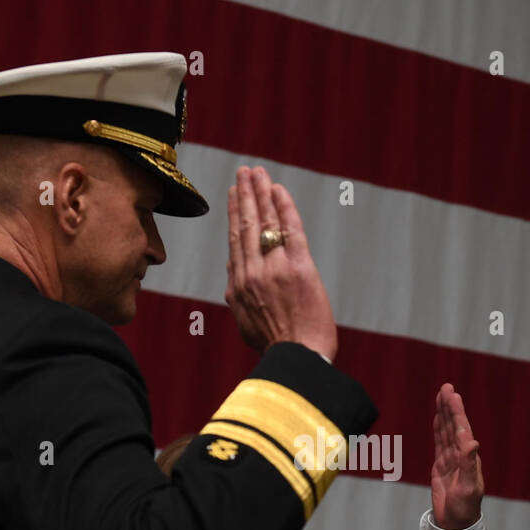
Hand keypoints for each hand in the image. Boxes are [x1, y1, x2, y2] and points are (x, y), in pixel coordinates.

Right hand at [225, 166, 337, 360]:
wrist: (297, 358)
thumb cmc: (275, 346)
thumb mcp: (245, 321)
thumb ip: (235, 293)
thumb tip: (231, 265)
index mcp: (237, 286)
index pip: (235, 240)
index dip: (234, 214)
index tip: (233, 194)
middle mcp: (252, 273)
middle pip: (246, 225)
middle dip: (244, 194)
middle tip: (243, 172)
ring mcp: (275, 268)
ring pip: (265, 222)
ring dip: (261, 193)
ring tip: (257, 173)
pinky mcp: (299, 267)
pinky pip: (290, 229)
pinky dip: (284, 207)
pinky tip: (279, 190)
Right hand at [431, 384, 483, 529]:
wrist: (456, 525)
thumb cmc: (465, 509)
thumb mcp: (469, 488)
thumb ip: (470, 465)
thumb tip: (472, 443)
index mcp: (468, 458)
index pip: (461, 430)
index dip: (457, 412)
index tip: (452, 395)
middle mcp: (461, 456)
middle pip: (454, 426)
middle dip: (450, 406)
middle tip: (446, 387)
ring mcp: (451, 460)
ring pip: (446, 431)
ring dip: (444, 414)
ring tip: (442, 396)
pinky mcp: (442, 466)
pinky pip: (439, 443)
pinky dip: (439, 429)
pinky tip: (438, 418)